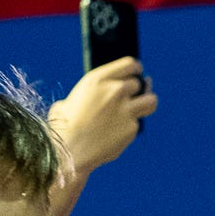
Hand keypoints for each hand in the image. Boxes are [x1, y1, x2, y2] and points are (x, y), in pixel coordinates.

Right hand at [48, 58, 156, 215]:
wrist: (69, 150)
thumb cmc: (64, 126)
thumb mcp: (69, 101)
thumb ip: (89, 96)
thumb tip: (100, 95)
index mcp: (98, 79)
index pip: (129, 64)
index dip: (135, 69)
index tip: (137, 72)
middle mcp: (115, 90)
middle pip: (138, 83)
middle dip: (136, 90)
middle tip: (132, 97)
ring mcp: (126, 109)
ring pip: (150, 101)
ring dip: (147, 103)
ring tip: (142, 108)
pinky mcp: (132, 128)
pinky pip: (136, 125)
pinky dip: (128, 129)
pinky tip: (115, 135)